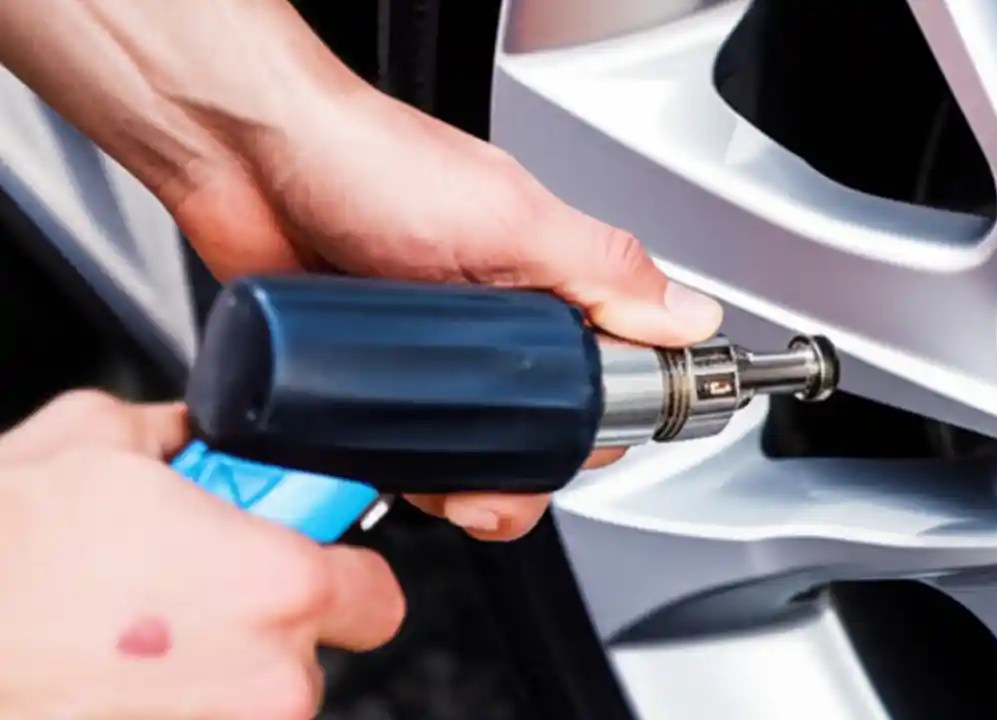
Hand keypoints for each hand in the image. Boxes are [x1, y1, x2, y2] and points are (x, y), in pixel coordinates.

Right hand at [0, 391, 404, 718]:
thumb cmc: (3, 546)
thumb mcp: (95, 439)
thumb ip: (177, 433)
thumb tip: (190, 433)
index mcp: (278, 585)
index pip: (377, 592)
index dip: (340, 567)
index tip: (302, 551)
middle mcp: (266, 683)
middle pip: (313, 654)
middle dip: (268, 622)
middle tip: (200, 589)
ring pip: (252, 702)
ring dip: (212, 669)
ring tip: (136, 630)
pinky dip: (166, 703)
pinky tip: (107, 670)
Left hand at [165, 88, 722, 539]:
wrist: (248, 157)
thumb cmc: (371, 163)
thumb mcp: (510, 218)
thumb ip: (603, 271)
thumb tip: (688, 316)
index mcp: (540, 284)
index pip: (604, 378)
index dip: (600, 425)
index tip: (583, 449)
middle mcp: (488, 324)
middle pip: (537, 430)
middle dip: (524, 472)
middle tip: (498, 482)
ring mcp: (426, 357)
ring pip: (468, 449)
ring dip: (461, 482)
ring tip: (440, 486)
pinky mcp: (365, 379)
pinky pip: (398, 445)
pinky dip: (401, 471)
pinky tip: (387, 469)